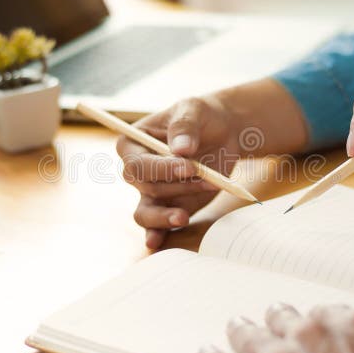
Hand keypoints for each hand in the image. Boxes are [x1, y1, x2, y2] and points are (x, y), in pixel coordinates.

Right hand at [116, 96, 243, 248]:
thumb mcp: (194, 111)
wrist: (221, 133)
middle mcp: (136, 171)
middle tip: (209, 179)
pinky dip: (157, 234)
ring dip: (166, 216)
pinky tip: (157, 242)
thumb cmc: (201, 117)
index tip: (190, 166)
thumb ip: (185, 127)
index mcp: (132, 143)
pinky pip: (157, 226)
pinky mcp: (168, 207)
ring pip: (146, 213)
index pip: (138, 163)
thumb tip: (181, 149)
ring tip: (184, 217)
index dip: (162, 168)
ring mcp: (151, 192)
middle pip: (146, 188)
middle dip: (177, 187)